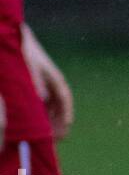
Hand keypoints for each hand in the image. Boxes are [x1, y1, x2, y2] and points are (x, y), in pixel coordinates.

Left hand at [21, 25, 73, 139]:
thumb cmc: (23, 49)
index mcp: (53, 77)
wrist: (15, 36)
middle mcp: (51, 81)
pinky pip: (41, 101)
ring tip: (48, 134)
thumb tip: (42, 98)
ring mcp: (43, 82)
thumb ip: (36, 81)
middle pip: (59, 105)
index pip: (64, 98)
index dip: (66, 114)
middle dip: (60, 121)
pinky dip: (41, 112)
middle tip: (59, 138)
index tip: (66, 128)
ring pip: (50, 105)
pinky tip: (36, 121)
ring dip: (51, 119)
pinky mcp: (33, 83)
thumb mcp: (29, 65)